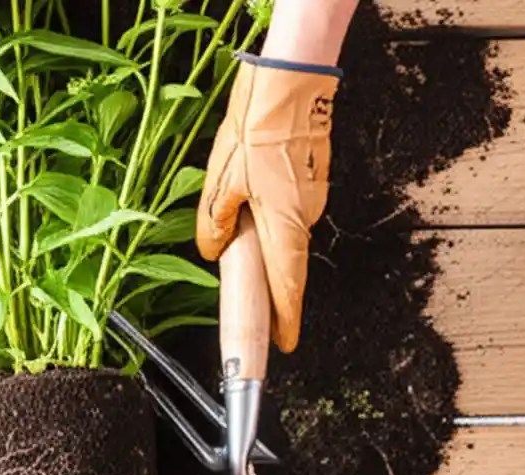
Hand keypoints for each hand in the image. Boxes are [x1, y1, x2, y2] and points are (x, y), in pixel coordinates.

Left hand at [197, 61, 337, 351]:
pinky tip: (253, 187)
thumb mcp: (219, 182)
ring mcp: (312, 197)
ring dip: (263, 232)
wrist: (292, 80)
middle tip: (245, 278)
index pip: (288, 288)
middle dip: (266, 273)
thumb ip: (214, 224)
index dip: (286, 320)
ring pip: (284, 231)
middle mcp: (305, 217)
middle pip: (284, 261)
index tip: (285, 343)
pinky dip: (271, 209)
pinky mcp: (312, 178)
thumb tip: (212, 249)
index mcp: (284, 226)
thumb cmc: (258, 127)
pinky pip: (288, 207)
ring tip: (238, 208)